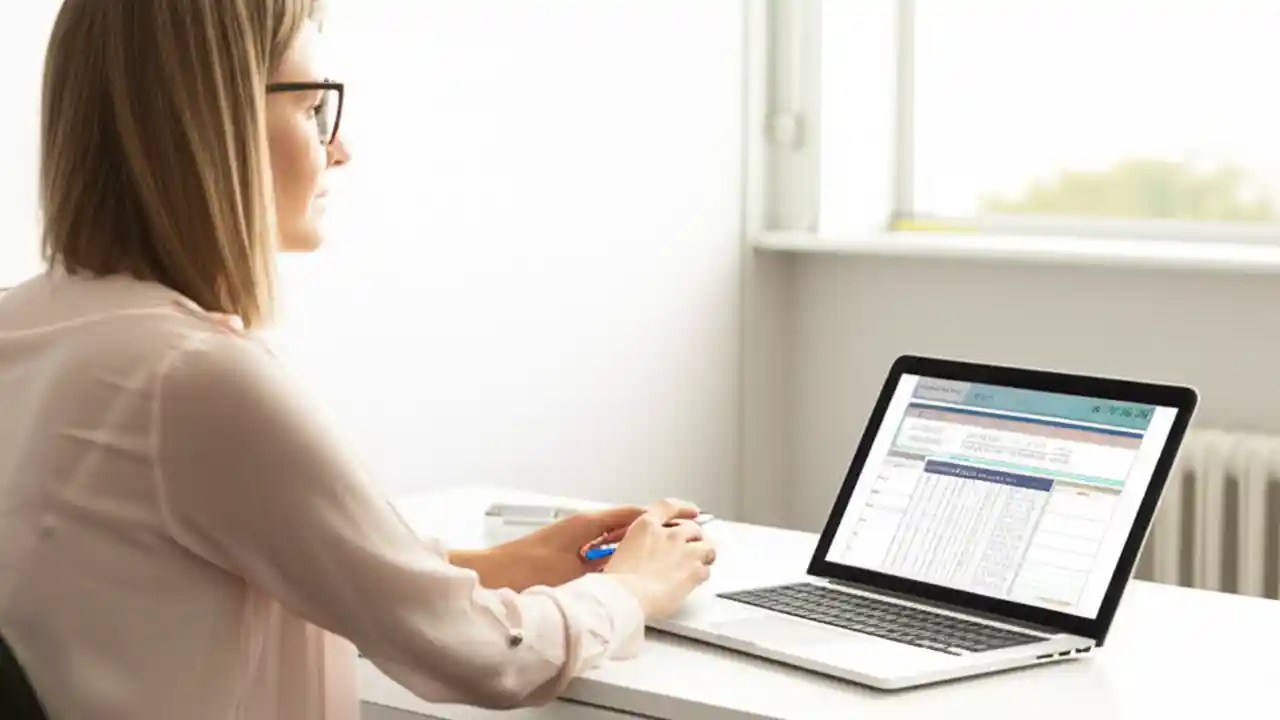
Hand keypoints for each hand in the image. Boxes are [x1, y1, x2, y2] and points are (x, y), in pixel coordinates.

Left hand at [469, 503, 693, 590]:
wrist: (490, 572)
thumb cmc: (522, 570)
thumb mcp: (575, 575)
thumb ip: (607, 571)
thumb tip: (630, 572)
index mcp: (587, 523)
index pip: (634, 515)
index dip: (662, 517)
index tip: (684, 516)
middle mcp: (581, 523)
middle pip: (626, 523)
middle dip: (652, 529)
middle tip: (678, 533)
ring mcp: (572, 534)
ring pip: (612, 535)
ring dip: (632, 542)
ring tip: (656, 551)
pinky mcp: (564, 547)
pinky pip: (598, 545)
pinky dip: (614, 552)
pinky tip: (619, 566)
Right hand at [603, 498, 716, 617]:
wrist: (625, 598)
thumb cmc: (616, 582)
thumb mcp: (618, 553)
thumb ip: (634, 547)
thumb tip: (637, 553)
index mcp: (646, 527)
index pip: (669, 507)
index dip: (683, 507)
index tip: (691, 510)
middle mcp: (669, 535)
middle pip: (693, 528)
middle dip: (693, 538)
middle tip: (690, 548)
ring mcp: (685, 551)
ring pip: (707, 547)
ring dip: (704, 555)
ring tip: (698, 565)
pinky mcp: (695, 571)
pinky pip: (706, 570)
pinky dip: (701, 576)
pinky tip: (693, 583)